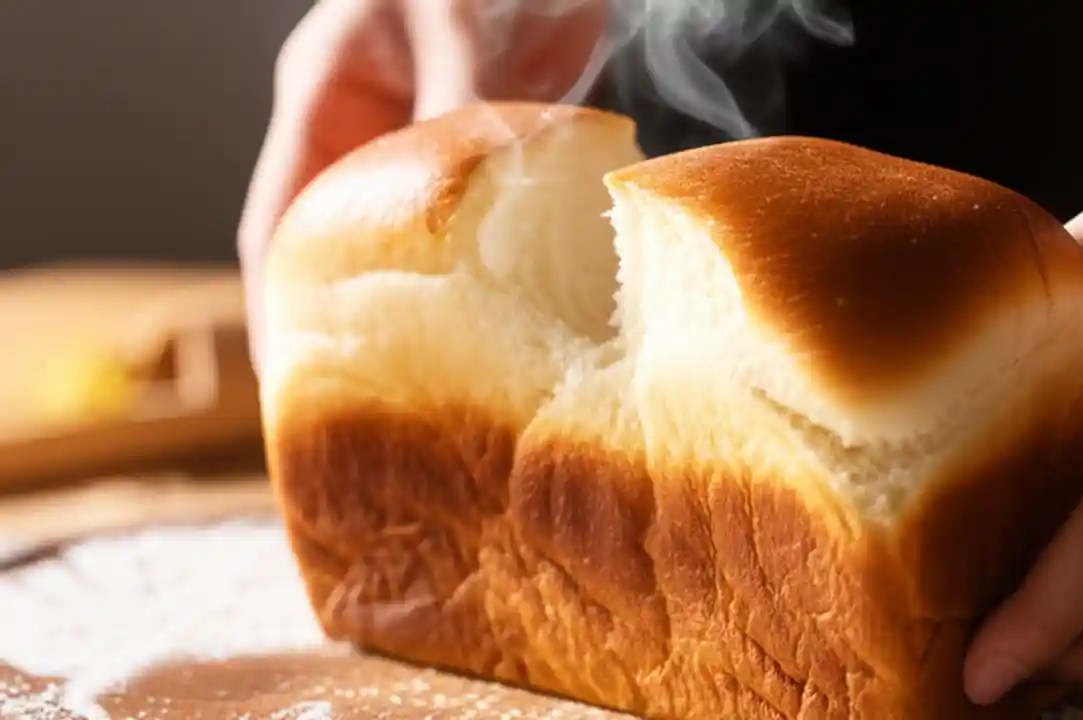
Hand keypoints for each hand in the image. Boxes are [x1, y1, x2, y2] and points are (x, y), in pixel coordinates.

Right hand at [237, 0, 604, 363]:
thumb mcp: (458, 18)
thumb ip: (453, 105)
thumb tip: (457, 203)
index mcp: (324, 98)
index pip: (278, 224)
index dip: (278, 309)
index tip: (293, 384)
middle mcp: (368, 136)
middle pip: (340, 256)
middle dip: (352, 334)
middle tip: (373, 420)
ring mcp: (428, 154)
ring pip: (414, 257)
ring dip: (430, 319)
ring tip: (444, 396)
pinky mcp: (492, 164)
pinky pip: (484, 240)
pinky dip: (496, 284)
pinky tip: (519, 335)